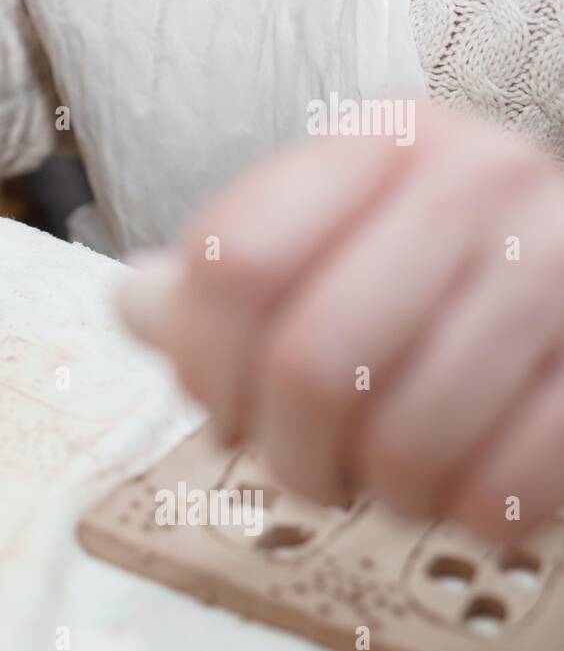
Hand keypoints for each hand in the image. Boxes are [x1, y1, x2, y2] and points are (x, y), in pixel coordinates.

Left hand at [119, 105, 563, 540]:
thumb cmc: (439, 268)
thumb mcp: (330, 236)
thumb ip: (223, 276)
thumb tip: (129, 303)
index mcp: (379, 140)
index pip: (235, 263)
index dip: (202, 361)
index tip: (218, 401)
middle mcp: (474, 180)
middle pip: (309, 362)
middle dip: (286, 449)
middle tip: (299, 465)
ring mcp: (560, 264)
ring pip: (404, 438)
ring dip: (377, 489)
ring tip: (384, 475)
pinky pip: (505, 483)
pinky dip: (465, 510)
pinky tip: (462, 483)